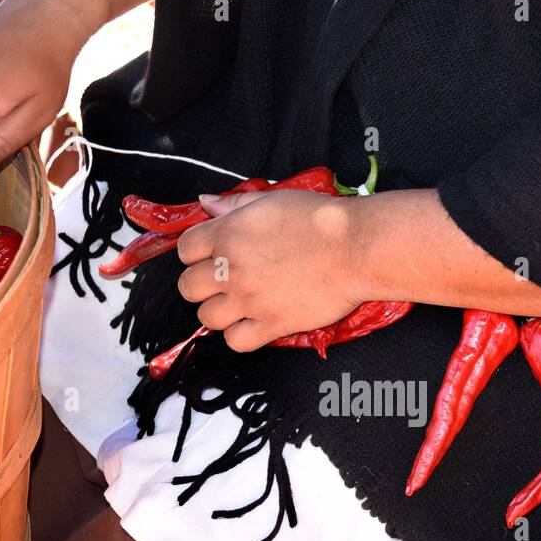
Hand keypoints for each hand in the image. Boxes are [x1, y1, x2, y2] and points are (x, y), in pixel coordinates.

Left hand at [176, 191, 370, 351]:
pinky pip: (236, 342)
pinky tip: (252, 323)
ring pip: (206, 317)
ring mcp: (250, 300)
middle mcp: (232, 269)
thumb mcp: (272, 199)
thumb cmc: (320, 221)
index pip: (185, 249)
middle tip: (222, 281)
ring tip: (237, 303)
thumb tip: (206, 204)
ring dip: (218, 311)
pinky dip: (239, 335)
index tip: (210, 255)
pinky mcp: (271, 324)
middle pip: (188, 287)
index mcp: (228, 234)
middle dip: (202, 284)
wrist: (355, 248)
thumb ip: (234, 204)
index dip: (196, 253)